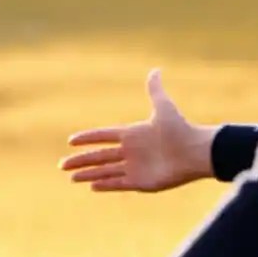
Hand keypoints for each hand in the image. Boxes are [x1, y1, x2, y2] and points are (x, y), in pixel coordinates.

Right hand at [61, 68, 216, 192]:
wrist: (195, 152)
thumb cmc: (180, 129)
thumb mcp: (164, 107)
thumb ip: (155, 90)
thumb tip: (155, 70)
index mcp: (133, 133)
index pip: (104, 136)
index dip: (87, 138)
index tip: (71, 141)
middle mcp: (131, 151)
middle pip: (99, 156)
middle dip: (80, 160)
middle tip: (61, 165)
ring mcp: (135, 167)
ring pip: (105, 171)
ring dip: (88, 174)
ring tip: (71, 178)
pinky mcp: (141, 182)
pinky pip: (118, 183)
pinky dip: (105, 185)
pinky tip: (91, 186)